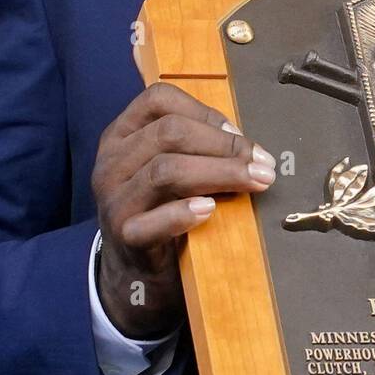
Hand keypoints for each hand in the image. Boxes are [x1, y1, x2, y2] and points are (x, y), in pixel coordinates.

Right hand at [91, 82, 274, 337]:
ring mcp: (114, 200)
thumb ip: (196, 149)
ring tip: (255, 182)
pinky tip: (211, 210)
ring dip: (220, 173)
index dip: (205, 112)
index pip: (158, 100)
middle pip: (168, 133)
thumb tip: (246, 145)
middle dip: (224, 145)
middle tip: (263, 164)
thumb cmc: (160, 211)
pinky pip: (153, 221)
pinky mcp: (124, 237)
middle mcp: (111, 163)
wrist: (134, 274)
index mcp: (121, 136)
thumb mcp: (169, 172)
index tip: (239, 135)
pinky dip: (184, 212)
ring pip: (166, 170)